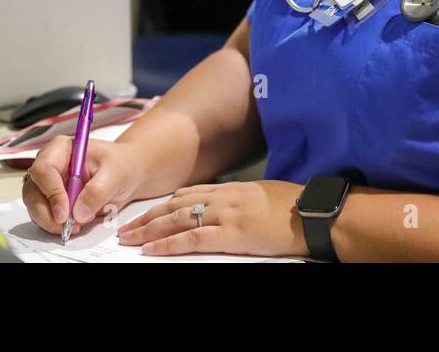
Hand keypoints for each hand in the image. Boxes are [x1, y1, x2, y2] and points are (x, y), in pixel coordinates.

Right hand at [22, 137, 147, 234]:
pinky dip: (56, 225)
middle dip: (47, 213)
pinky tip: (75, 225)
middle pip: (33, 190)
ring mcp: (48, 183)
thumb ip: (97, 192)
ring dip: (51, 222)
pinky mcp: (52, 200)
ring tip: (77, 226)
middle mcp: (50, 165)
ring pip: (35, 206)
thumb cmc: (120, 165)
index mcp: (61, 149)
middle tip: (67, 226)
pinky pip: (44, 215)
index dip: (51, 192)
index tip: (64, 213)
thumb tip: (79, 213)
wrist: (127, 173)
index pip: (44, 169)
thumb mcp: (115, 174)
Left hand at [116, 181, 307, 257]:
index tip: (147, 213)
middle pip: (175, 205)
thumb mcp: (262, 196)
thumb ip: (239, 200)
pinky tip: (152, 249)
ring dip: (150, 230)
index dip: (164, 204)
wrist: (312, 214)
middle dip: (148, 217)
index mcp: (231, 189)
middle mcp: (223, 198)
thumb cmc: (293, 208)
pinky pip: (193, 239)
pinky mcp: (232, 234)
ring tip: (130, 239)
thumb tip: (226, 208)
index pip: (188, 194)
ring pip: (177, 220)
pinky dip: (169, 244)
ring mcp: (226, 215)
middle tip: (126, 228)